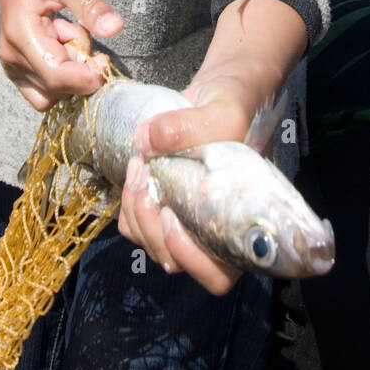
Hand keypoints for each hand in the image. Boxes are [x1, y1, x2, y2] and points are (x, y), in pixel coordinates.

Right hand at [0, 0, 123, 111]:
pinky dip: (61, 76)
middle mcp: (12, 58)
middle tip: (76, 28)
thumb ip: (89, 4)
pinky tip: (60, 46)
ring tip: (64, 34)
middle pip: (58, 87)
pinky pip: (46, 92)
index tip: (105, 60)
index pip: (56, 76)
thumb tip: (115, 29)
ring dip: (70, 71)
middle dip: (79, 66)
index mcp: (21, 34)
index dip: (86, 77)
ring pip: (54, 94)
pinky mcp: (17, 73)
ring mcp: (12, 68)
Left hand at [118, 72, 259, 295]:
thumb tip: (145, 142)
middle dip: (150, 225)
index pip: (219, 276)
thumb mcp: (224, 113)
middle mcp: (213, 232)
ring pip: (150, 244)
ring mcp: (185, 221)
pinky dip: (129, 203)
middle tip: (144, 176)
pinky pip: (136, 225)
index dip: (191, 260)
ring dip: (136, 211)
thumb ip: (190, 127)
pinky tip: (136, 168)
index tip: (170, 217)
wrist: (219, 94)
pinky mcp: (162, 204)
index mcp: (240, 225)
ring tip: (139, 165)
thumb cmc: (236, 109)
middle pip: (174, 261)